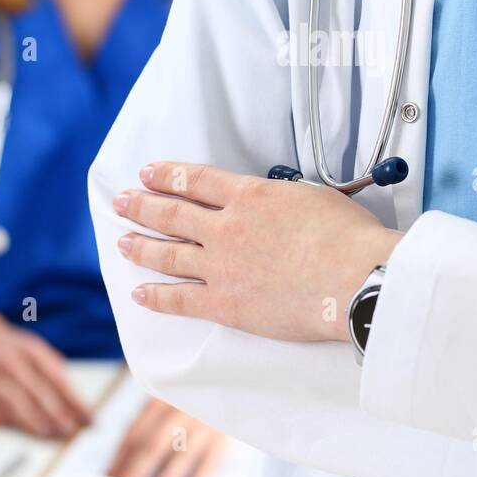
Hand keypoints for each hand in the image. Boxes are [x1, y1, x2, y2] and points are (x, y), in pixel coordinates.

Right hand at [0, 305, 91, 437]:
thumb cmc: (11, 350)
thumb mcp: (34, 350)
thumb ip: (53, 373)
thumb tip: (75, 408)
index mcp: (30, 350)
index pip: (58, 380)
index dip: (75, 401)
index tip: (89, 418)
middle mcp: (9, 361)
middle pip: (37, 393)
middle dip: (57, 415)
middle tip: (70, 431)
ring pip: (14, 404)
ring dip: (34, 422)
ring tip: (50, 434)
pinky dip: (3, 422)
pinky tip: (15, 429)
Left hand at [107, 397, 229, 476]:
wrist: (234, 375)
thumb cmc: (198, 395)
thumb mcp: (172, 398)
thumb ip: (150, 421)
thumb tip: (123, 459)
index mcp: (162, 397)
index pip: (135, 432)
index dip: (120, 459)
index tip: (110, 475)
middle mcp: (181, 407)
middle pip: (151, 447)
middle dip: (134, 473)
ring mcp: (204, 420)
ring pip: (178, 456)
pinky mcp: (225, 433)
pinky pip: (208, 462)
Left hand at [115, 162, 400, 340]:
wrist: (355, 279)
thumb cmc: (348, 238)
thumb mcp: (314, 198)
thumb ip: (284, 198)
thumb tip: (279, 203)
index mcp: (250, 196)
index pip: (196, 179)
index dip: (167, 174)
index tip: (148, 172)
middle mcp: (226, 227)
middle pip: (172, 213)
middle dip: (142, 205)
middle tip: (122, 201)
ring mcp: (221, 267)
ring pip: (168, 253)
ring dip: (141, 245)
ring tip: (122, 241)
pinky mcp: (225, 304)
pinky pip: (180, 298)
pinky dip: (157, 295)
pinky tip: (140, 292)